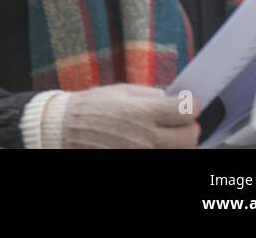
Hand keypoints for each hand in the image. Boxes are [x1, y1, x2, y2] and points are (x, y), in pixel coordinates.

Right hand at [53, 83, 199, 148]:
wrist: (64, 130)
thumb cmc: (91, 108)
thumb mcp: (121, 91)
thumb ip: (152, 95)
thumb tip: (176, 99)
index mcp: (143, 112)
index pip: (189, 111)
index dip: (189, 106)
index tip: (185, 106)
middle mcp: (146, 137)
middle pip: (191, 137)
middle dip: (186, 127)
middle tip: (175, 123)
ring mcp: (143, 155)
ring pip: (181, 152)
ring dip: (176, 143)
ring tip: (161, 134)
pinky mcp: (138, 163)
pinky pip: (163, 158)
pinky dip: (162, 150)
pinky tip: (151, 143)